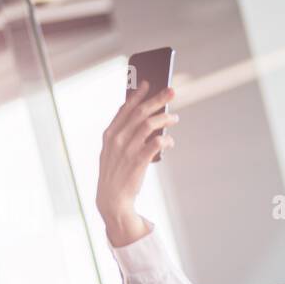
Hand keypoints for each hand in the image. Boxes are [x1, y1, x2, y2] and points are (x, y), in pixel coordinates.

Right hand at [95, 81, 179, 245]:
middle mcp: (117, 139)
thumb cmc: (115, 175)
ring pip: (150, 125)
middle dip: (157, 100)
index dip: (138, 95)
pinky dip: (166, 139)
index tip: (148, 83)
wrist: (112, 200)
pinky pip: (156, 144)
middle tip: (171, 91)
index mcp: (109, 134)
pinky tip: (170, 140)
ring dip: (165, 118)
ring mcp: (127, 150)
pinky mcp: (138, 162)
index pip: (125, 109)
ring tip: (175, 117)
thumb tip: (144, 120)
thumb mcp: (112, 152)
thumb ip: (124, 135)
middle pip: (140, 113)